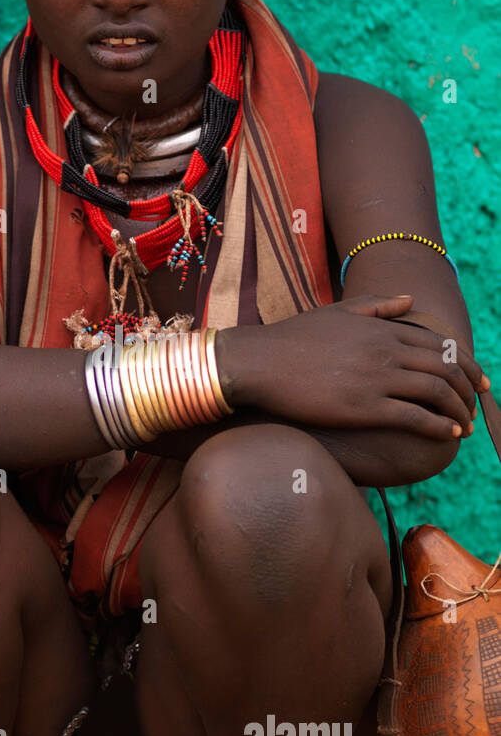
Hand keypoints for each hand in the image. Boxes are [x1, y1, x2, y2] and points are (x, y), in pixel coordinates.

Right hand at [218, 293, 487, 440]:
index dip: (466, 364)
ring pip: (437, 394)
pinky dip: (440, 427)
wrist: (258, 362)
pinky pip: (416, 418)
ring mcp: (376, 379)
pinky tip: (449, 435)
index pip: (440, 345)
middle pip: (446, 369)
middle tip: (476, 406)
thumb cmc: (292, 338)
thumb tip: (410, 300)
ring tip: (465, 426)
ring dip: (460, 411)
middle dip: (469, 390)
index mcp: (381, 328)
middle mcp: (385, 350)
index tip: (478, 380)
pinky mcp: (364, 407)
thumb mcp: (335, 311)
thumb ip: (376, 304)